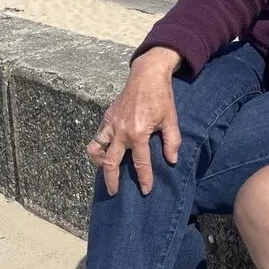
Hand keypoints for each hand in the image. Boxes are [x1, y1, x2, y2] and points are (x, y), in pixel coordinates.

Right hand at [86, 47, 182, 195]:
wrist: (146, 76)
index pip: (141, 163)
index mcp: (138, 133)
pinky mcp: (106, 118)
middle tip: (113, 192)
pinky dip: (97, 148)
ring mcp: (111, 124)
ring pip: (97, 150)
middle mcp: (121, 132)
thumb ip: (172, 141)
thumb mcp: (171, 119)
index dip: (144, 178)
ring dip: (98, 164)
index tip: (145, 190)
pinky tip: (104, 153)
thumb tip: (171, 160)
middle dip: (112, 180)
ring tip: (104, 173)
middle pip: (111, 162)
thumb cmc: (161, 97)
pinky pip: (97, 137)